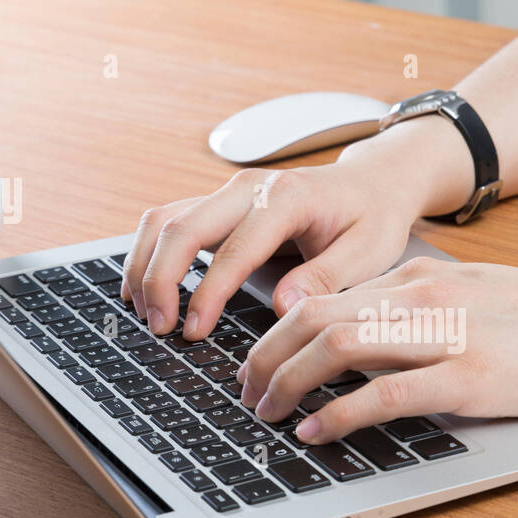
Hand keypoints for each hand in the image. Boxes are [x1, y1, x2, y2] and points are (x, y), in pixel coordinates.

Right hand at [121, 116, 475, 340]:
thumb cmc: (373, 219)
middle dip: (159, 279)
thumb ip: (327, 277)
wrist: (373, 185)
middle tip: (159, 328)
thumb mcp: (369, 251)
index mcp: (288, 198)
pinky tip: (144, 289)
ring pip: (164, 219)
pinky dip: (149, 254)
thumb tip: (282, 307)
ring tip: (145, 314)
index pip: (234, 249)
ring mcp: (229, 192)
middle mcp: (250, 188)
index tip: (192, 332)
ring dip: (145, 266)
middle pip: (181, 225)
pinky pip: (170, 221)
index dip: (207, 293)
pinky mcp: (220, 204)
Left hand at [238, 258, 517, 443]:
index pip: (323, 296)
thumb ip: (422, 313)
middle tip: (246, 394)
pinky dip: (338, 414)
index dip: (274, 332)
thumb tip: (372, 342)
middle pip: (312, 317)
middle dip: (264, 357)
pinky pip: (384, 393)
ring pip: (336, 346)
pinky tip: (316, 431)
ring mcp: (446, 335)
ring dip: (287, 382)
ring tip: (267, 413)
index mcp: (419, 277)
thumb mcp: (476, 296)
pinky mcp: (471, 377)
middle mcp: (422, 297)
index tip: (257, 363)